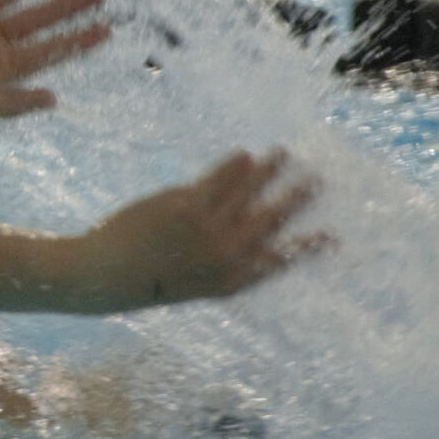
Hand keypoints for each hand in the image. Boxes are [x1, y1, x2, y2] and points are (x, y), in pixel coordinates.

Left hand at [74, 149, 324, 310]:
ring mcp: (208, 229)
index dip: (308, 248)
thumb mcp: (191, 285)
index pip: (279, 261)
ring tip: (283, 153)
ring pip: (248, 192)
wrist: (105, 275)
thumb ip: (219, 267)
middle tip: (317, 180)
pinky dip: (234, 165)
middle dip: (296, 198)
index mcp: (229, 282)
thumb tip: (245, 247)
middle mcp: (225, 255)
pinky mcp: (187, 204)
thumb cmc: (145, 281)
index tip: (334, 237)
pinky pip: (218, 179)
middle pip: (271, 220)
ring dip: (268, 170)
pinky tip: (245, 153)